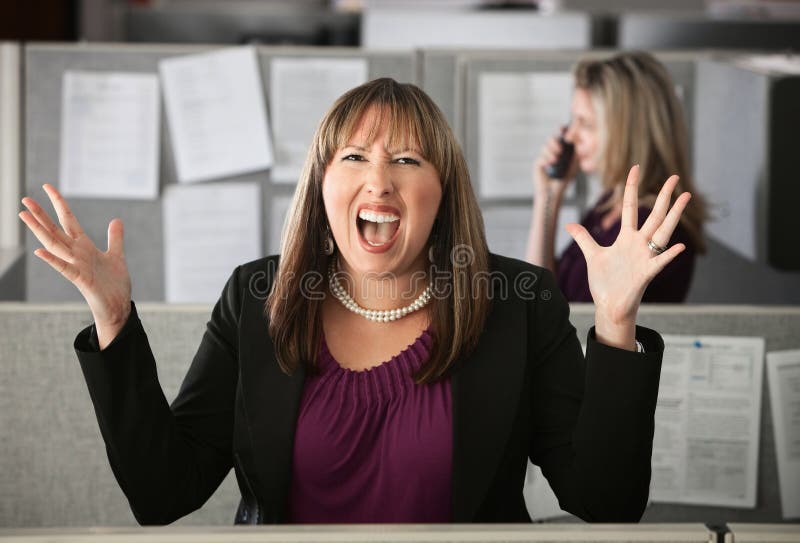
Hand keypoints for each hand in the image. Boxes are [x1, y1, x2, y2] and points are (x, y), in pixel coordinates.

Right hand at [19, 184, 130, 344]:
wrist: (118, 307)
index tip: (47, 186)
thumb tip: (116, 220)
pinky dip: (53, 260)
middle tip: (24, 199)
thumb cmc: (114, 284)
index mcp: (84, 247)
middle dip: (41, 215)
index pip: (68, 220)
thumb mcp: (116, 256)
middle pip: (55, 230)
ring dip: (39, 231)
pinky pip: (64, 268)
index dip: (59, 203)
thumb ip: (114, 238)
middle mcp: (77, 254)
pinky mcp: (80, 280)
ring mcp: (76, 266)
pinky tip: (40, 251)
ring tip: (24, 216)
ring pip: (54, 245)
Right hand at [533, 127, 577, 197]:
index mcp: (561, 148)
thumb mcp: (574, 162)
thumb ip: (575, 151)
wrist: (555, 190)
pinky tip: (550, 165)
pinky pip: (540, 157)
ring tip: (556, 161)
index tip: (562, 128)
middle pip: (551, 138)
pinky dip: (546, 160)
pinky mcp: (538, 163)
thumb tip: (578, 139)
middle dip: (555, 142)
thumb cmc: (566, 177)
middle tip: (560, 150)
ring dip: (551, 152)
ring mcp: (544, 157)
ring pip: (545, 147)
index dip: (561, 130)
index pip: (560, 135)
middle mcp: (552, 151)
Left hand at [565, 165, 689, 327]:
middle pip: (655, 215)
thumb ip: (584, 239)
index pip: (630, 208)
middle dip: (664, 196)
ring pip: (663, 232)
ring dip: (674, 215)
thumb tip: (569, 225)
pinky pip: (660, 262)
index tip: (634, 168)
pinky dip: (668, 254)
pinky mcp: (646, 273)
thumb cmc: (604, 282)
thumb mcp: (593, 256)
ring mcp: (645, 257)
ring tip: (686, 197)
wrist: (609, 305)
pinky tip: (679, 245)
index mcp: (626, 238)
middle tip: (675, 177)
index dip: (631, 188)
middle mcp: (639, 244)